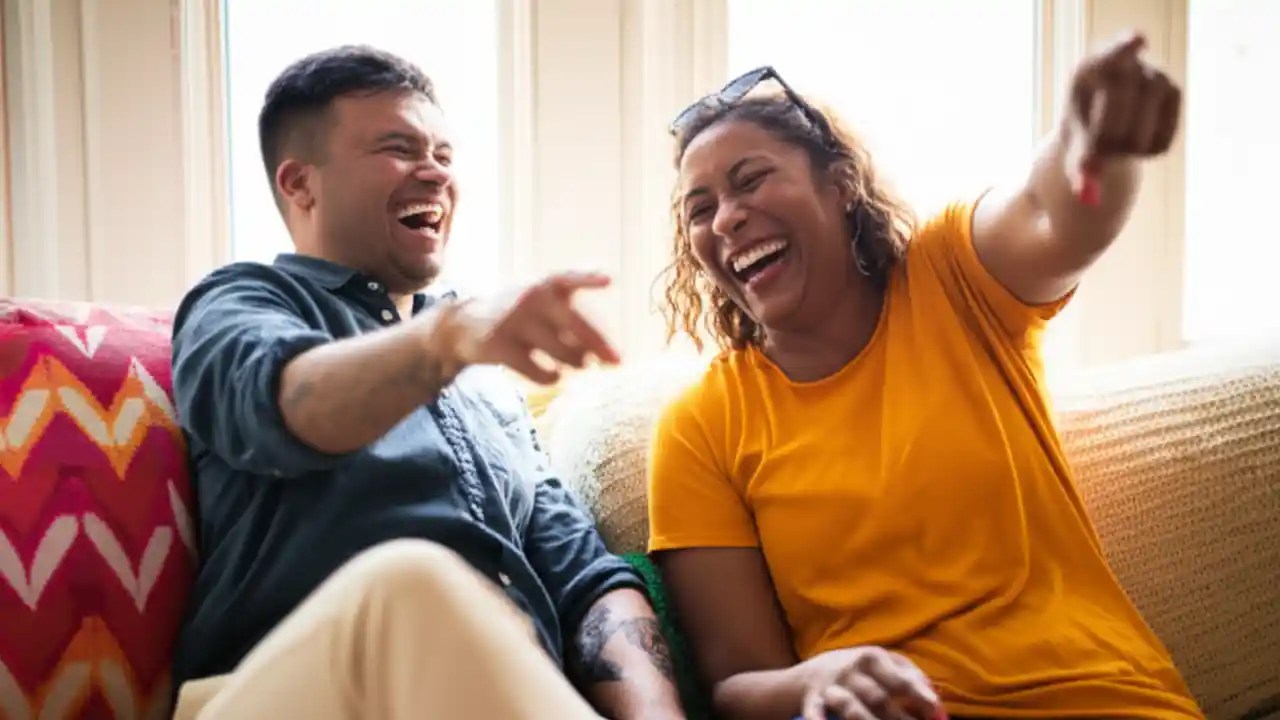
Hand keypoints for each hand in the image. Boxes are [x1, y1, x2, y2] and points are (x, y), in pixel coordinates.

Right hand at [432, 271, 620, 383]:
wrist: (465, 323)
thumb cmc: (521, 315)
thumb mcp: (545, 305)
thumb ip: (574, 321)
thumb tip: (602, 354)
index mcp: (545, 285)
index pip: (569, 278)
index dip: (588, 278)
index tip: (609, 279)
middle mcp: (530, 299)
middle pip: (574, 323)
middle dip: (599, 344)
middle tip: (618, 362)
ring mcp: (513, 322)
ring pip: (562, 352)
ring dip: (576, 362)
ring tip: (578, 363)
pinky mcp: (499, 347)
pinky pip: (540, 371)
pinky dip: (552, 376)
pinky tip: (554, 374)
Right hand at [799, 647, 941, 719]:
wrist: (812, 673)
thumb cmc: (860, 669)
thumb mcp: (884, 662)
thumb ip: (910, 676)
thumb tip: (935, 700)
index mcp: (871, 658)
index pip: (899, 678)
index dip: (918, 695)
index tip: (934, 710)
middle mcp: (851, 671)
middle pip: (878, 698)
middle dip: (899, 718)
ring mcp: (831, 686)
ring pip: (851, 707)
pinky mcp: (813, 702)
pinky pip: (815, 712)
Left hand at [1065, 31, 1181, 203]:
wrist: (1103, 128)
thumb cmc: (1081, 132)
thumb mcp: (1073, 147)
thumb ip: (1079, 168)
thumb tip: (1089, 197)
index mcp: (1090, 69)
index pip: (1113, 52)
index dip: (1125, 48)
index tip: (1137, 43)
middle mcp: (1128, 66)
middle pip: (1124, 98)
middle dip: (1107, 134)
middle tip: (1095, 158)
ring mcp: (1155, 77)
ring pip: (1145, 121)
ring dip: (1127, 146)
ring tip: (1114, 147)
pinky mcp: (1175, 95)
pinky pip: (1162, 136)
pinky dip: (1146, 150)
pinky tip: (1136, 140)